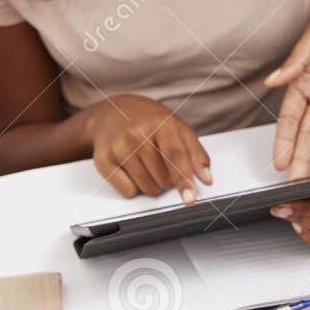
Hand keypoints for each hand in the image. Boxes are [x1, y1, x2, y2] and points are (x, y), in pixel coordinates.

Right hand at [85, 95, 211, 201]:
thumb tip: (206, 179)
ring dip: (153, 186)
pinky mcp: (103, 160)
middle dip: (169, 181)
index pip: (175, 155)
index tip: (190, 197)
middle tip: (163, 166)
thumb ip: (195, 153)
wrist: (113, 112)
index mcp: (161, 123)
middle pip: (162, 177)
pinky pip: (127, 192)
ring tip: (149, 167)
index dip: (184, 179)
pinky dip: (134, 188)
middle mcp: (137, 134)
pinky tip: (132, 170)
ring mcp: (118, 147)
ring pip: (146, 187)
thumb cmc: (150, 122)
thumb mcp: (178, 128)